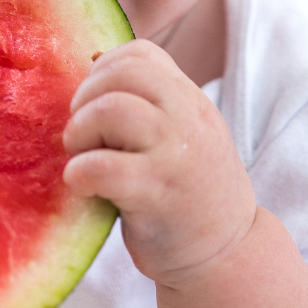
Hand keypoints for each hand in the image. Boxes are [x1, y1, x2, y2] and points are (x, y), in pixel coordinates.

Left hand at [62, 40, 255, 286]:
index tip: (91, 102)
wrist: (227, 255)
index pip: (141, 52)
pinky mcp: (159, 194)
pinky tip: (83, 185)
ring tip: (80, 156)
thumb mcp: (182, 135)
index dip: (102, 70)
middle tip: (80, 133)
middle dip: (85, 98)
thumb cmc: (188, 193)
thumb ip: (150, 105)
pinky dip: (80, 172)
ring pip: (112, 110)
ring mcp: (176, 154)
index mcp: (190, 99)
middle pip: (122, 73)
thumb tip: (90, 65)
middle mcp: (188, 118)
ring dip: (80, 132)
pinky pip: (103, 167)